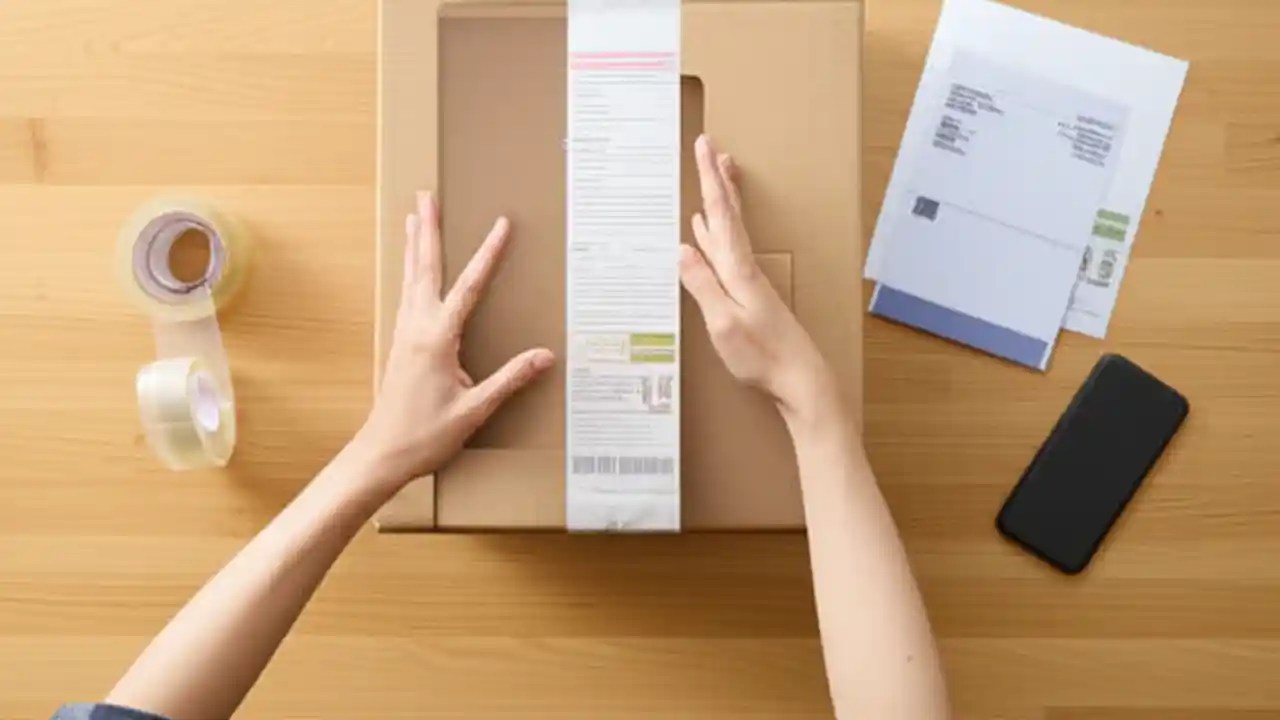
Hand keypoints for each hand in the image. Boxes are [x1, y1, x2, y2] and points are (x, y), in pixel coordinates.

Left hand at [353, 192, 554, 489]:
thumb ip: (510, 379)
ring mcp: (405, 333)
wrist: (381, 454)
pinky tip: (412, 269)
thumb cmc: (425, 435)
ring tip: (414, 216)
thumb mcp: (475, 410)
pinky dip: (411, 271)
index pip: (469, 286)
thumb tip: (545, 356)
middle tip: (426, 195)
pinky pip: (407, 295)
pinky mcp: (401, 343)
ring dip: (415, 244)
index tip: (502, 225)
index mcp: (437, 338)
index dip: (488, 254)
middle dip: (427, 229)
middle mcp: (416, 327)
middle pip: (424, 267)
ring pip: (411, 277)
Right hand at [680, 135, 832, 421]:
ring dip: (720, 201)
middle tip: (711, 147)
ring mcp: (747, 280)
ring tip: (715, 175)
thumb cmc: (762, 356)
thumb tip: (681, 250)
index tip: (705, 148)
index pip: (721, 216)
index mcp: (738, 270)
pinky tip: (705, 233)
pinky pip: (726, 252)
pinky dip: (715, 234)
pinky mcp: (748, 294)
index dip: (711, 180)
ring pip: (729, 229)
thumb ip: (703, 285)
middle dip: (717, 179)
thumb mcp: (724, 324)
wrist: (800, 378)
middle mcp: (744, 268)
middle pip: (729, 215)